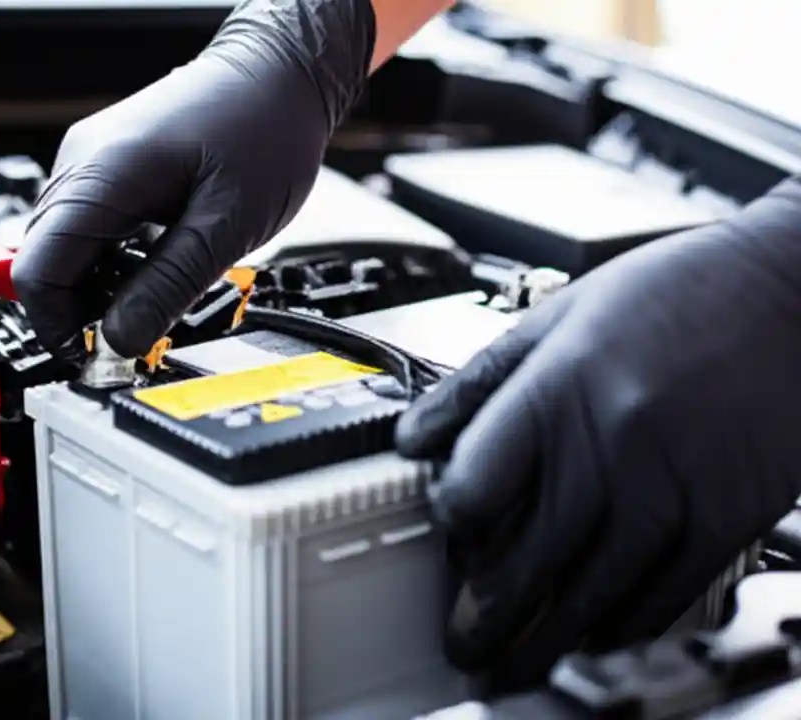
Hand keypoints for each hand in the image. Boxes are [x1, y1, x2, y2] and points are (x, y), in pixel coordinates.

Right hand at [12, 0, 373, 361]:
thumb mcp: (227, 226)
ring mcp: (91, 161)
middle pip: (44, 262)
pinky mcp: (108, 165)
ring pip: (65, 248)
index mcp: (102, 176)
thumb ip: (167, 287)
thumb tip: (121, 340)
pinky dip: (113, 260)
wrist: (282, 72)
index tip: (92, 356)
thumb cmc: (266, 128)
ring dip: (100, 287)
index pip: (36, 270)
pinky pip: (89, 226)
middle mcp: (83, 164)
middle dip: (81, 310)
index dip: (57, 326)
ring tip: (158, 297)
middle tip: (135, 336)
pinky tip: (156, 266)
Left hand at [396, 177, 800, 687]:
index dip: (451, 523)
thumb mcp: (559, 314)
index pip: (472, 492)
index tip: (452, 532)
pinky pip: (660, 596)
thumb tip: (414, 437)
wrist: (795, 290)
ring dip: (542, 642)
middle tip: (463, 644)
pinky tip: (596, 634)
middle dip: (482, 618)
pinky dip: (621, 627)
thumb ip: (480, 380)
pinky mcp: (725, 517)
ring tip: (514, 663)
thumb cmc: (679, 293)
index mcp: (555, 390)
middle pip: (521, 561)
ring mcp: (670, 489)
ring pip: (586, 595)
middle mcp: (607, 446)